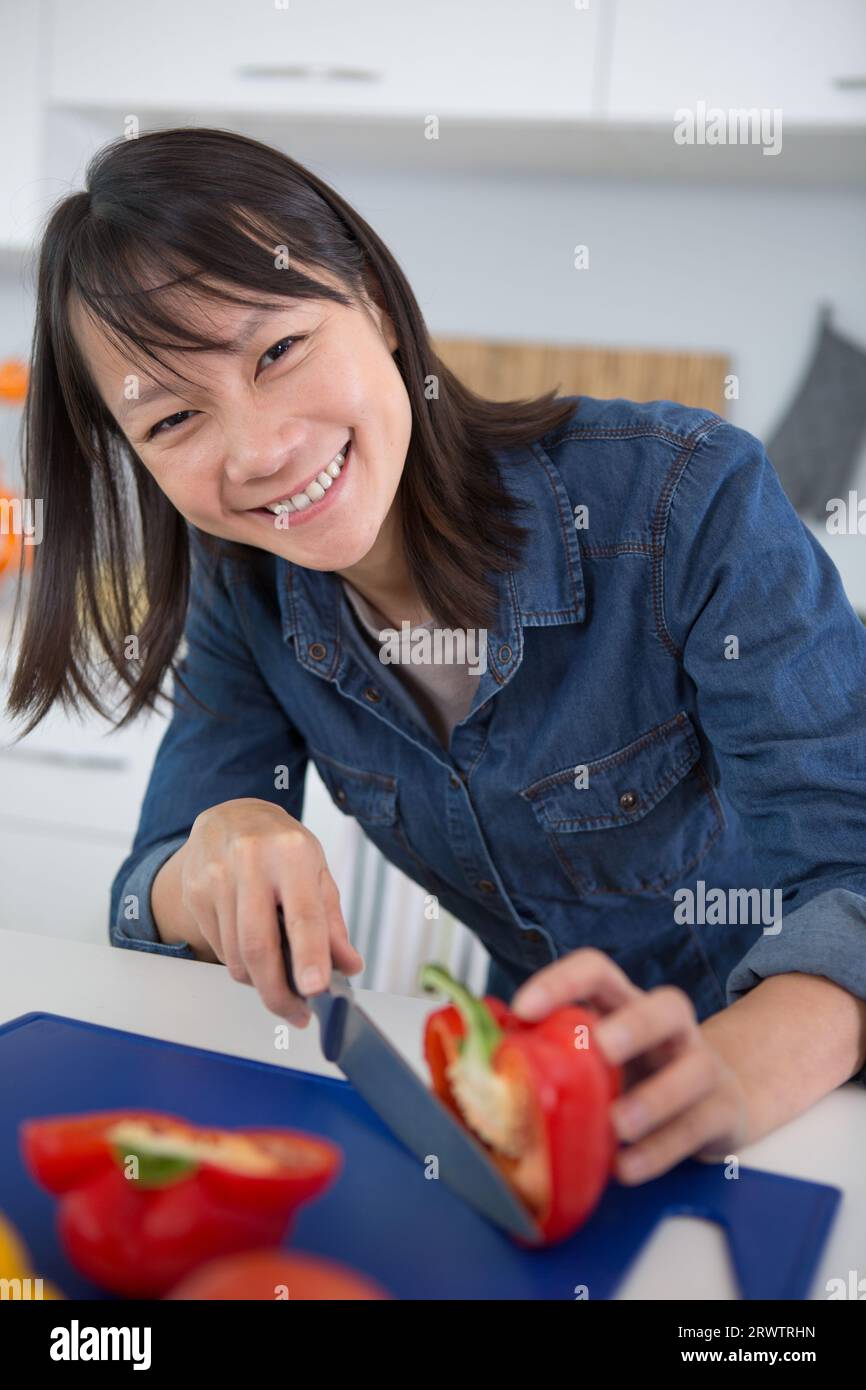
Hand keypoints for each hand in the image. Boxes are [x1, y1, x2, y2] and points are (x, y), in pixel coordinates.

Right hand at [175, 798, 363, 1026]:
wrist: (230, 816)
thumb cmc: (282, 847)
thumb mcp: (317, 873)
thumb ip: (332, 923)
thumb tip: (349, 966)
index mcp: (291, 853)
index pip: (302, 914)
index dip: (310, 955)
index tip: (316, 989)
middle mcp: (250, 861)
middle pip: (258, 945)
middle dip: (278, 992)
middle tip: (297, 1013)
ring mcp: (215, 877)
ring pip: (235, 955)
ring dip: (260, 982)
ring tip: (280, 981)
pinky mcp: (194, 892)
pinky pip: (219, 948)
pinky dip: (240, 963)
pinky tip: (254, 952)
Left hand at [510, 948, 750, 1183]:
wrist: (717, 1102)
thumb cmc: (637, 1075)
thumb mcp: (596, 1058)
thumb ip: (551, 1056)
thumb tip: (477, 1064)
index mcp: (626, 1004)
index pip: (598, 971)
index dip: (561, 981)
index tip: (523, 1008)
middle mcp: (670, 1028)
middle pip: (667, 1006)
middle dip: (634, 1025)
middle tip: (601, 1048)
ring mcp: (702, 1066)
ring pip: (693, 1069)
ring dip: (654, 1098)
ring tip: (618, 1125)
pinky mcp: (723, 1111)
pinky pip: (697, 1126)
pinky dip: (660, 1150)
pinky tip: (627, 1167)